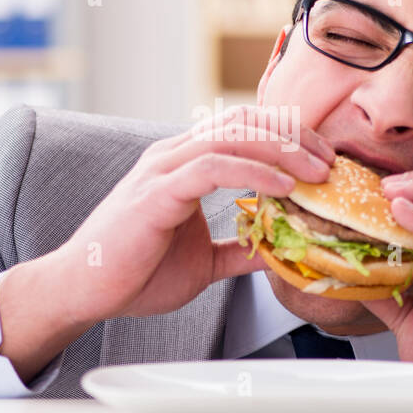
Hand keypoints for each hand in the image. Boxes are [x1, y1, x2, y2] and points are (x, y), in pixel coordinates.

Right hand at [43, 105, 334, 325]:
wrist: (83, 291)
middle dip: (294, 137)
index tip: (324, 163)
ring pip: (233, 136)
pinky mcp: (156, 192)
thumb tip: (277, 252)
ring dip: (282, 151)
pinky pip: (212, 167)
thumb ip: (238, 249)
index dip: (289, 138)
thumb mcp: (204, 261)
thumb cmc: (134, 273)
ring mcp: (163, 169)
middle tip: (329, 162)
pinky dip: (252, 172)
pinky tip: (281, 188)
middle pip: (245, 122)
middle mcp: (174, 155)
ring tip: (316, 173)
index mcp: (185, 162)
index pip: (244, 128)